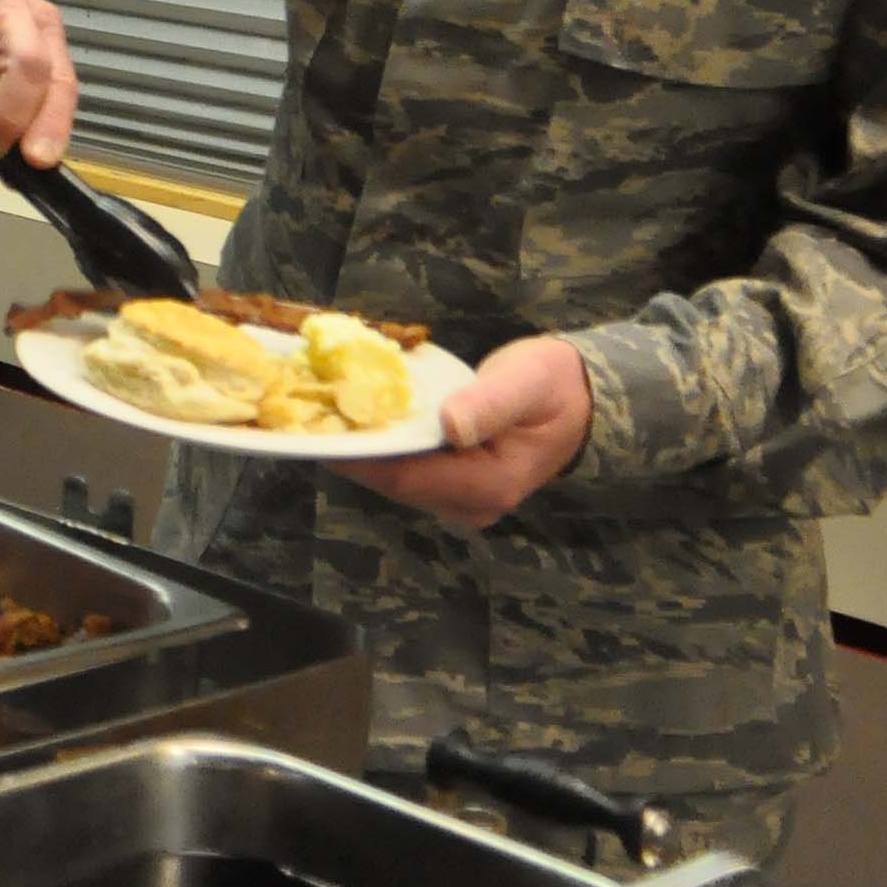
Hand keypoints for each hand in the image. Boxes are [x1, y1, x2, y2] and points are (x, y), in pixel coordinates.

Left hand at [338, 336, 591, 532]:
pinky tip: (355, 421)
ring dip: (363, 450)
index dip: (361, 458)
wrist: (578, 400)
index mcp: (491, 486)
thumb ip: (490, 404)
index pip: (409, 478)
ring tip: (322, 414)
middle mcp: (472, 504)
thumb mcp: (528, 381)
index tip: (320, 433)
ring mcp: (461, 500)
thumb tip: (452, 426)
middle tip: (308, 415)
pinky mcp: (452, 487)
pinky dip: (382, 448)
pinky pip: (406, 470)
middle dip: (355, 452)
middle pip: (396, 483)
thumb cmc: (553, 385)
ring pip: (397, 479)